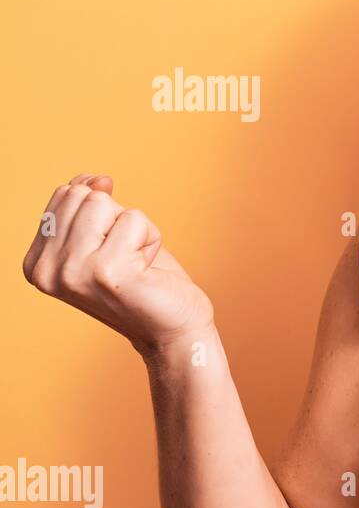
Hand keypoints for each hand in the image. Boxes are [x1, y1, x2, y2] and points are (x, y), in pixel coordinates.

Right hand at [22, 173, 214, 357]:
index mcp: (36, 263)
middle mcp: (46, 270)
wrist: (173, 328)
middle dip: (117, 219)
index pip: (64, 196)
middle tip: (127, 258)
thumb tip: (98, 179)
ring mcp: (72, 272)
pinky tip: (147, 271)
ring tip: (136, 263)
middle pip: (83, 196)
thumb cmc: (145, 281)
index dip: (102, 212)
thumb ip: (89, 206)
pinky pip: (134, 220)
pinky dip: (151, 239)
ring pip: (104, 203)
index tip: (112, 249)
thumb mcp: (108, 237)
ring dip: (134, 229)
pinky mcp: (106, 271)